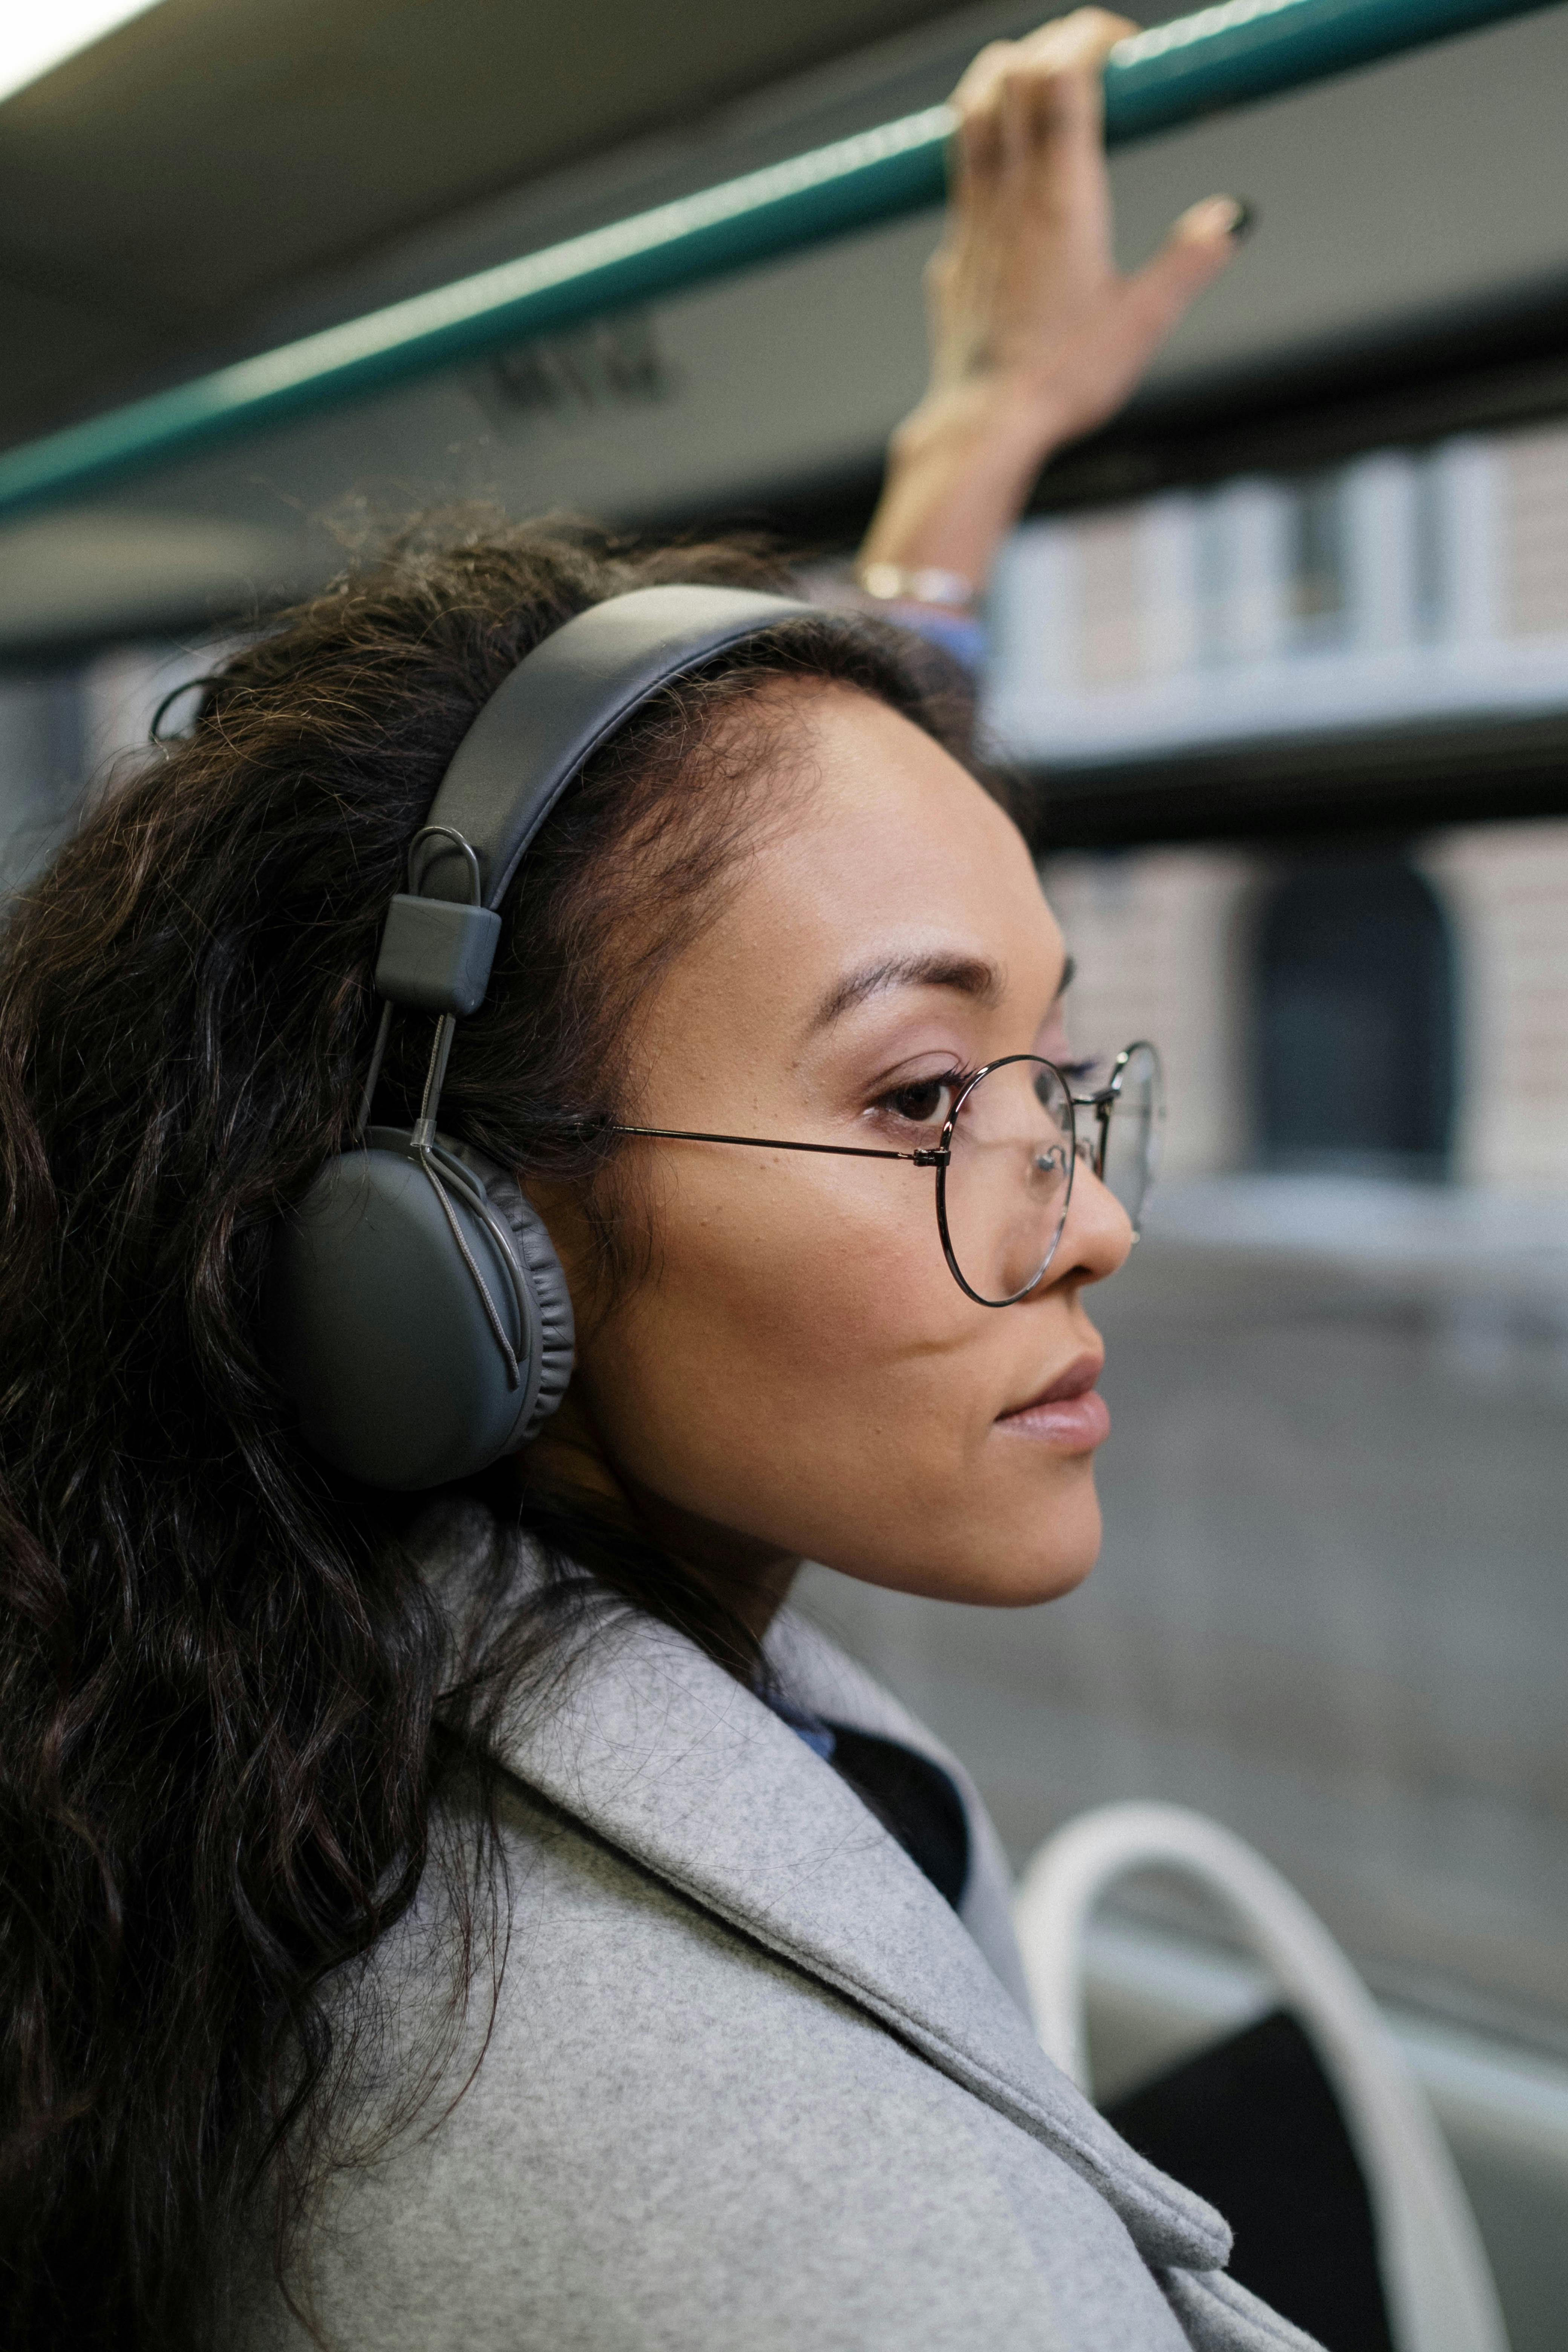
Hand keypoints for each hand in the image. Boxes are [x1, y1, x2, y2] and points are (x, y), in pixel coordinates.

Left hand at [859, 9, 1248, 603]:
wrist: (982, 429)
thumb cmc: (1059, 383)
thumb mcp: (1140, 324)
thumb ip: (1186, 263)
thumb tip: (1229, 218)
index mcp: (1061, 200)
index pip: (1063, 73)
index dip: (1089, 36)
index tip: (1122, 46)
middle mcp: (1008, 198)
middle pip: (1010, 74)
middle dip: (1048, 44)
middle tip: (1087, 59)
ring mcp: (970, 224)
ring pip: (970, 112)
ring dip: (1001, 80)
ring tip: (1037, 86)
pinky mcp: (951, 258)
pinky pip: (958, 178)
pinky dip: (982, 148)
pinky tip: (1011, 176)